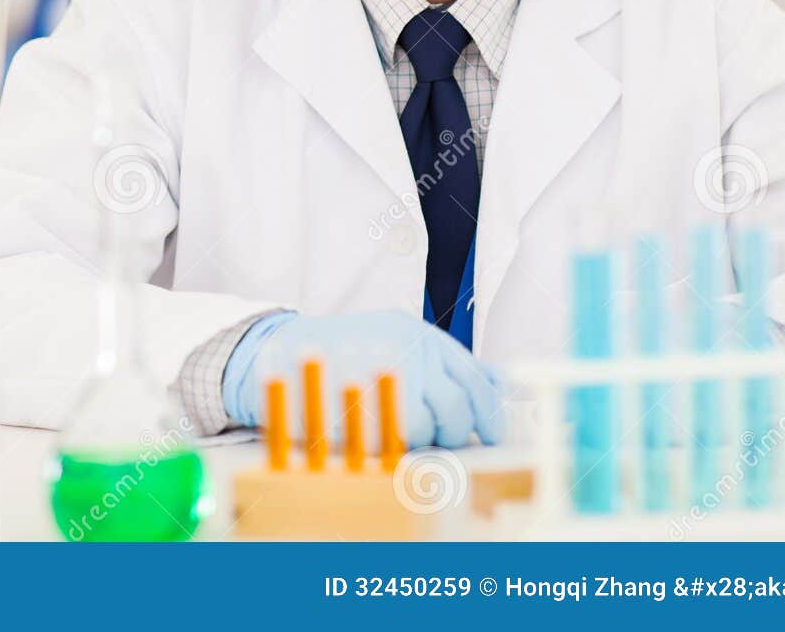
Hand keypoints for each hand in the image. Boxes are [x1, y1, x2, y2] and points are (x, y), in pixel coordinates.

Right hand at [221, 310, 503, 447]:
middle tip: (439, 441)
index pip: (474, 380)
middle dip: (452, 434)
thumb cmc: (350, 348)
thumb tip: (503, 384)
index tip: (490, 435)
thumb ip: (452, 364)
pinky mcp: (350, 405)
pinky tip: (372, 436)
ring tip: (393, 430)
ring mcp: (375, 378)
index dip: (488, 414)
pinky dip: (383, 449)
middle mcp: (403, 351)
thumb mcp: (404, 340)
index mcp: (419, 334)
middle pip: (454, 410)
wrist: (282, 350)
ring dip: (414, 442)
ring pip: (422, 431)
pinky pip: (384, 445)